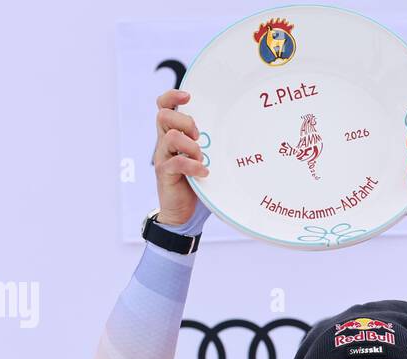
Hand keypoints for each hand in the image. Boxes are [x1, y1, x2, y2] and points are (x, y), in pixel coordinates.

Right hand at [152, 89, 208, 226]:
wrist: (182, 214)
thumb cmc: (197, 184)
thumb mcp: (205, 159)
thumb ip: (212, 145)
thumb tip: (243, 132)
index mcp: (173, 135)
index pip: (163, 106)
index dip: (172, 96)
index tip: (189, 97)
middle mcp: (164, 143)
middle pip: (164, 115)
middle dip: (186, 121)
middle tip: (199, 138)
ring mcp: (163, 157)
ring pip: (170, 136)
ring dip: (191, 145)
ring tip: (202, 158)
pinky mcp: (165, 173)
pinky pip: (176, 161)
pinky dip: (193, 166)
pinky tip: (204, 172)